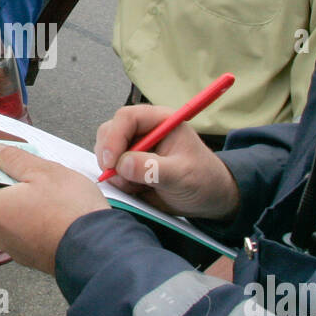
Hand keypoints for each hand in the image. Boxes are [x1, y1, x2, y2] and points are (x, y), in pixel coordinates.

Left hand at [0, 144, 110, 273]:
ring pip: (9, 215)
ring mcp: (16, 247)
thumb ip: (15, 159)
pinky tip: (52, 206)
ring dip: (18, 198)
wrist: (100, 252)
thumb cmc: (72, 212)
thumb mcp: (44, 171)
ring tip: (42, 184)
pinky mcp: (33, 255)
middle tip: (13, 162)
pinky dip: (31, 215)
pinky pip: (25, 228)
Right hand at [95, 105, 240, 220]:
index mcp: (160, 121)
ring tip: (138, 186)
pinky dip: (117, 182)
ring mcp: (134, 148)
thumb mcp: (182, 175)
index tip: (111, 162)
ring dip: (114, 172)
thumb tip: (123, 164)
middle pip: (109, 132)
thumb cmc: (203, 179)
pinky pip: (111, 171)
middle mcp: (144, 130)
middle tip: (120, 178)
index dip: (114, 137)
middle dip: (110, 156)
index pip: (127, 118)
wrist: (209, 198)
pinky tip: (137, 190)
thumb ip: (153, 168)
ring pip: (106, 152)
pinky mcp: (129, 165)